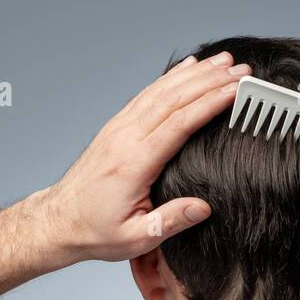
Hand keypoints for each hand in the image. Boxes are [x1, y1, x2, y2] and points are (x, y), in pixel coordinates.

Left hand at [35, 51, 251, 261]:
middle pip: (173, 98)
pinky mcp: (116, 127)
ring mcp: (119, 129)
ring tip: (224, 61)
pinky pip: (147, 95)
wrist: (59, 221)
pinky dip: (171, 78)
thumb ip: (170, 222)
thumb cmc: (96, 231)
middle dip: (210, 80)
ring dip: (194, 74)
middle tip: (241, 69)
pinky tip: (188, 68)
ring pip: (160, 91)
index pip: (178, 123)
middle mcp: (125, 138)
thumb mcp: (135, 238)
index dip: (210, 104)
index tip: (235, 90)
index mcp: (133, 163)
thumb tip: (204, 208)